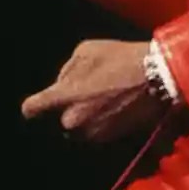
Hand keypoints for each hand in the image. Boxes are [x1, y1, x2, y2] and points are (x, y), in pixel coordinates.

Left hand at [20, 40, 166, 142]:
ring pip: (80, 127)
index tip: (38, 104)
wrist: (156, 78)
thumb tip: (62, 83)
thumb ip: (67, 69)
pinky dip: (103, 122)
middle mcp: (73, 121)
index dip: (33, 106)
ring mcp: (93, 133)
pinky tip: (116, 106)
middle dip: (70, 108)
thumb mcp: (86, 50)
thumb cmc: (120, 59)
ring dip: (87, 117)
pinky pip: (98, 132)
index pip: (32, 109)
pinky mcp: (111, 139)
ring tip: (106, 98)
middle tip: (89, 92)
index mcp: (64, 97)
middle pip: (61, 119)